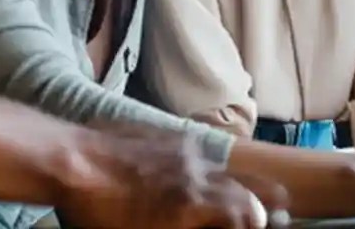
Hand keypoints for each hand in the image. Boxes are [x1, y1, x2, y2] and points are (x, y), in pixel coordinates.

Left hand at [58, 124, 289, 228]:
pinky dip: (209, 164)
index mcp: (193, 203)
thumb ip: (187, 226)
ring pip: (223, 165)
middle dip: (265, 200)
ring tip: (257, 187)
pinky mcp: (163, 135)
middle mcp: (196, 173)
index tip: (270, 226)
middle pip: (242, 187)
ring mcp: (181, 150)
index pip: (244, 213)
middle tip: (282, 206)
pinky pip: (196, 149)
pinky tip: (206, 169)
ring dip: (242, 180)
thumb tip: (211, 222)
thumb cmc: (100, 212)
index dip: (258, 222)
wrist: (71, 161)